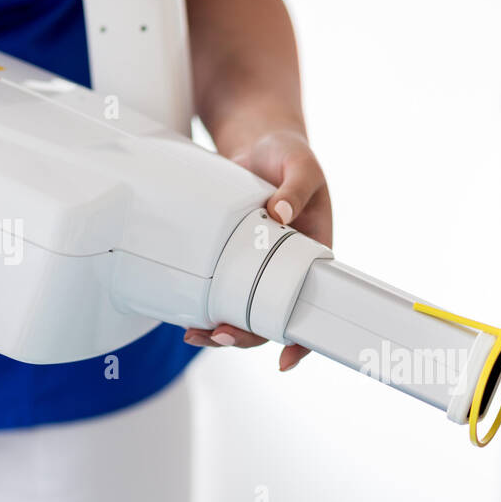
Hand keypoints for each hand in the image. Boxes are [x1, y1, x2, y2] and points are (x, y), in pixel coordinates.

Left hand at [183, 128, 330, 371]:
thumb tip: (279, 214)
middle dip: (244, 336)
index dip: (302, 340)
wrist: (259, 141)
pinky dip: (207, 304)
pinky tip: (187, 313)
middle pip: (270, 319)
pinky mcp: (232, 256)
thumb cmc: (289, 154)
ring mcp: (258, 265)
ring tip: (193, 334)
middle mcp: (286, 267)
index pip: (313, 306)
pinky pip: (222, 289)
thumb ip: (294, 188)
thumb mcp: (301, 164)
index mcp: (313, 253)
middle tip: (217, 336)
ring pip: (243, 310)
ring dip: (221, 328)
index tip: (284, 360)